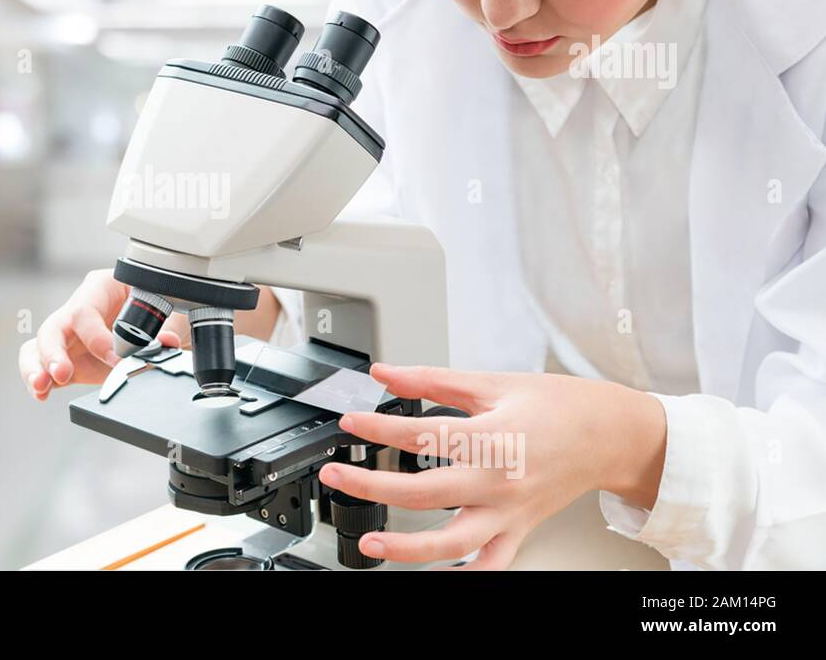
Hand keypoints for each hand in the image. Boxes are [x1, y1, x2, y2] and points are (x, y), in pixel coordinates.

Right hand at [17, 269, 188, 400]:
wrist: (165, 322)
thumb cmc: (160, 304)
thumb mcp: (168, 311)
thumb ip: (165, 327)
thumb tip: (166, 342)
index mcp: (100, 288)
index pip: (86, 311)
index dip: (97, 337)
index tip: (118, 359)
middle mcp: (78, 311)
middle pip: (53, 328)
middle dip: (54, 352)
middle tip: (63, 373)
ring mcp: (70, 336)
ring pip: (39, 347)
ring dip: (36, 367)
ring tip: (41, 386)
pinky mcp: (68, 359)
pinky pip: (43, 368)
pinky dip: (40, 382)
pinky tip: (42, 395)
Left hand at [317, 364, 666, 569]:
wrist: (611, 434)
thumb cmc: (560, 406)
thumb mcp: (492, 382)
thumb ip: (432, 380)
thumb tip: (386, 373)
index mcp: (493, 438)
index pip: (421, 436)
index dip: (378, 429)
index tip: (349, 423)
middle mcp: (499, 482)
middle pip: (424, 492)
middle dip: (371, 485)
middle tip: (336, 477)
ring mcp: (509, 513)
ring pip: (453, 543)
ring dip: (407, 547)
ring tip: (371, 541)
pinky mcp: (519, 530)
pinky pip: (489, 563)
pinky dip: (462, 575)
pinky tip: (431, 574)